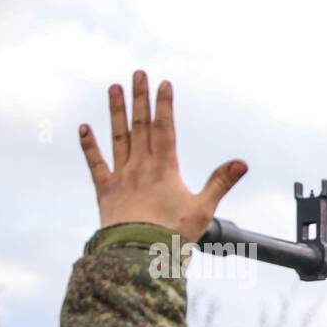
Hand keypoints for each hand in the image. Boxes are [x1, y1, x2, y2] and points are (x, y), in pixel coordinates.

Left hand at [79, 70, 246, 243]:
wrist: (138, 253)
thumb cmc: (173, 234)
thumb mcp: (204, 209)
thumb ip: (221, 182)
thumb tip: (242, 162)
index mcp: (164, 168)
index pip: (164, 128)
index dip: (164, 105)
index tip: (164, 83)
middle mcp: (140, 166)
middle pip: (140, 125)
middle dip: (140, 98)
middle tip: (138, 73)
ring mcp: (121, 176)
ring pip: (118, 137)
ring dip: (116, 112)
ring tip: (114, 88)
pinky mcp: (105, 190)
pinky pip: (96, 163)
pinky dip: (89, 145)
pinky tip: (84, 128)